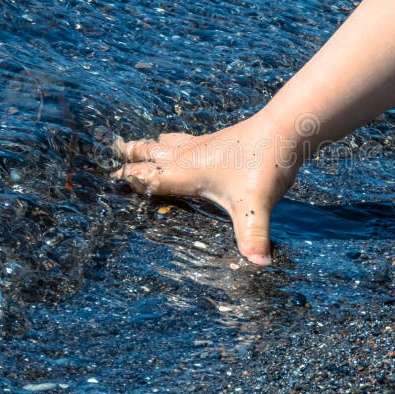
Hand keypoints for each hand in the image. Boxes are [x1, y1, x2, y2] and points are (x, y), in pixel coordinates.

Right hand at [114, 116, 300, 264]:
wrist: (285, 129)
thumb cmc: (264, 165)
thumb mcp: (255, 206)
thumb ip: (253, 236)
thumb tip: (259, 264)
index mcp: (187, 172)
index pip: (148, 176)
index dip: (129, 178)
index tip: (108, 178)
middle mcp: (190, 155)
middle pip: (151, 152)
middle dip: (132, 154)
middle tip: (114, 148)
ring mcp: (205, 144)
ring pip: (168, 142)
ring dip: (152, 145)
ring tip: (142, 144)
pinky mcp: (219, 139)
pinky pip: (187, 139)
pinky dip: (175, 141)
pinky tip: (185, 144)